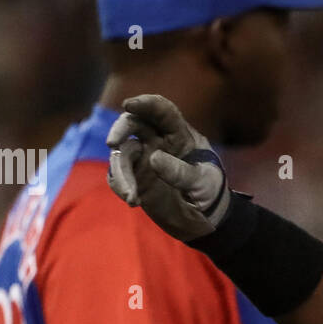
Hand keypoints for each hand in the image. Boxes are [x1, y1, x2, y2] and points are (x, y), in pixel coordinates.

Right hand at [106, 94, 231, 241]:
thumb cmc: (210, 193)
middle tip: (112, 142)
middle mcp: (158, 142)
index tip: (129, 105)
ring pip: (122, 153)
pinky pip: (118, 175)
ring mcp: (144, 159)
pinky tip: (133, 201)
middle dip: (120, 129)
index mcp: (180, 135)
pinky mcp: (135, 178)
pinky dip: (121, 186)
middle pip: (134, 123)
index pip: (162, 111)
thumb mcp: (203, 183)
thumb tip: (153, 158)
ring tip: (131, 197)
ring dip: (121, 173)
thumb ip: (181, 172)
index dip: (145, 104)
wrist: (206, 219)